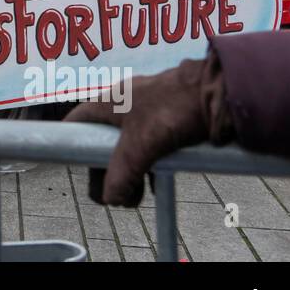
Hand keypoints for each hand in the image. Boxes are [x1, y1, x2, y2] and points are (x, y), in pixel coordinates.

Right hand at [65, 56, 231, 205]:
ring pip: (129, 146)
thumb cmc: (176, 107)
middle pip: (102, 142)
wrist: (220, 91)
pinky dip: (149, 166)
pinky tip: (157, 184)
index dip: (69, 144)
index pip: (77, 122)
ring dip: (129, 173)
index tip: (72, 167)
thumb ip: (123, 172)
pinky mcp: (169, 119)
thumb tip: (112, 198)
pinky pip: (151, 146)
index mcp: (109, 102)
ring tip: (135, 197)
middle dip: (105, 171)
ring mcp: (148, 111)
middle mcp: (125, 104)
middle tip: (111, 196)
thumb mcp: (143, 144)